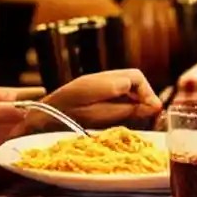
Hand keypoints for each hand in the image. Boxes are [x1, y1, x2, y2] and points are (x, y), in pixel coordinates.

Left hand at [41, 69, 161, 127]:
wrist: (42, 116)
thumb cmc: (67, 118)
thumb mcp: (100, 117)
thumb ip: (126, 110)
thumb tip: (154, 106)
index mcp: (101, 82)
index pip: (136, 79)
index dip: (148, 94)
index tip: (154, 110)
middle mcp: (102, 78)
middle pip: (135, 78)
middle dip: (146, 93)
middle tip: (151, 112)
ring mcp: (98, 82)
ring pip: (128, 83)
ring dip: (138, 97)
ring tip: (142, 113)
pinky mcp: (96, 89)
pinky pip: (119, 89)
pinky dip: (128, 99)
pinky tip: (127, 112)